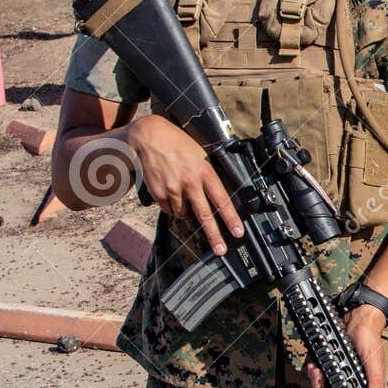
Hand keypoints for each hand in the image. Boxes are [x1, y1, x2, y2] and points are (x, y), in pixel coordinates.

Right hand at [124, 115, 243, 255]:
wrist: (150, 137)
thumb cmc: (178, 145)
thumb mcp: (201, 155)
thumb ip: (210, 175)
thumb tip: (220, 197)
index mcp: (205, 171)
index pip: (222, 200)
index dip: (231, 218)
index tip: (238, 232)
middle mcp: (190, 182)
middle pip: (205, 215)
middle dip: (214, 235)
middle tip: (220, 250)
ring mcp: (173, 188)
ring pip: (184, 214)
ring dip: (187, 212)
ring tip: (184, 195)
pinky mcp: (158, 193)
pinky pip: (169, 209)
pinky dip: (172, 206)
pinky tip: (171, 191)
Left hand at [307, 303, 387, 387]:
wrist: (359, 318)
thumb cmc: (370, 341)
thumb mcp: (375, 362)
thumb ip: (376, 381)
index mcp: (361, 385)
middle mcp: (348, 381)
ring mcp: (336, 372)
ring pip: (322, 387)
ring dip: (317, 383)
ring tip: (318, 373)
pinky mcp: (326, 362)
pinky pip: (315, 372)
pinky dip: (313, 370)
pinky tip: (314, 365)